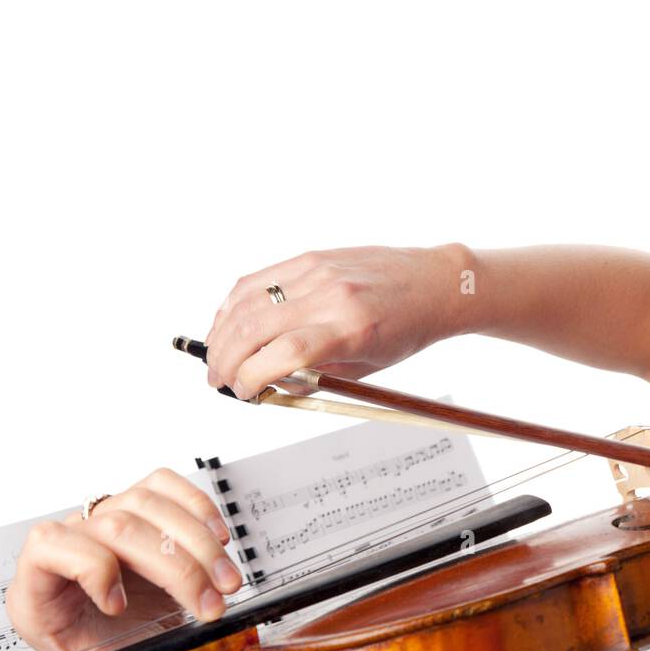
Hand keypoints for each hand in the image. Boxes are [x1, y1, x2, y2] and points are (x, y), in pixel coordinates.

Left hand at [4, 468, 242, 650]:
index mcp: (42, 594)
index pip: (47, 548)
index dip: (90, 567)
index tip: (123, 605)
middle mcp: (72, 549)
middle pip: (117, 525)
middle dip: (176, 566)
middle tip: (213, 605)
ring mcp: (107, 523)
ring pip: (148, 503)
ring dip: (200, 543)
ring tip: (228, 582)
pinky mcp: (142, 510)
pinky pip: (165, 485)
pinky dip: (199, 508)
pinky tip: (219, 541)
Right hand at [204, 244, 471, 400]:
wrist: (433, 284)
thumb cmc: (407, 328)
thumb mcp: (368, 368)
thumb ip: (316, 377)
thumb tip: (270, 386)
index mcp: (353, 329)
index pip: (287, 353)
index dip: (253, 376)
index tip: (244, 392)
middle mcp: (332, 296)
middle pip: (256, 328)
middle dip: (226, 360)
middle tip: (218, 381)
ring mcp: (318, 272)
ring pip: (247, 302)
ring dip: (221, 334)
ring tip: (217, 358)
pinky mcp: (310, 258)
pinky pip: (257, 280)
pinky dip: (233, 305)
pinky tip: (228, 325)